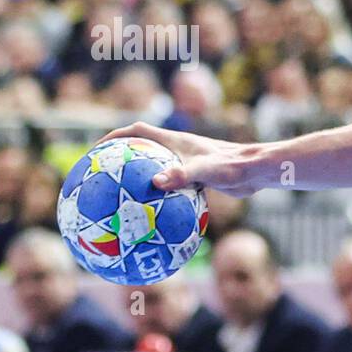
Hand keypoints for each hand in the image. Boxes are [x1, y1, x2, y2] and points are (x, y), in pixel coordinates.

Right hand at [100, 122, 259, 195]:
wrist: (255, 172)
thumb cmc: (233, 166)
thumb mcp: (206, 170)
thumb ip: (182, 175)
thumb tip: (155, 183)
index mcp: (173, 141)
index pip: (136, 132)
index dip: (113, 138)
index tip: (95, 151)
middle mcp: (176, 150)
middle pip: (141, 151)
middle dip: (119, 161)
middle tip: (102, 179)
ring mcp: (185, 164)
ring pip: (154, 171)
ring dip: (138, 181)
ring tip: (120, 201)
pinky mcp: (195, 178)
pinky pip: (169, 188)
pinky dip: (158, 198)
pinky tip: (151, 219)